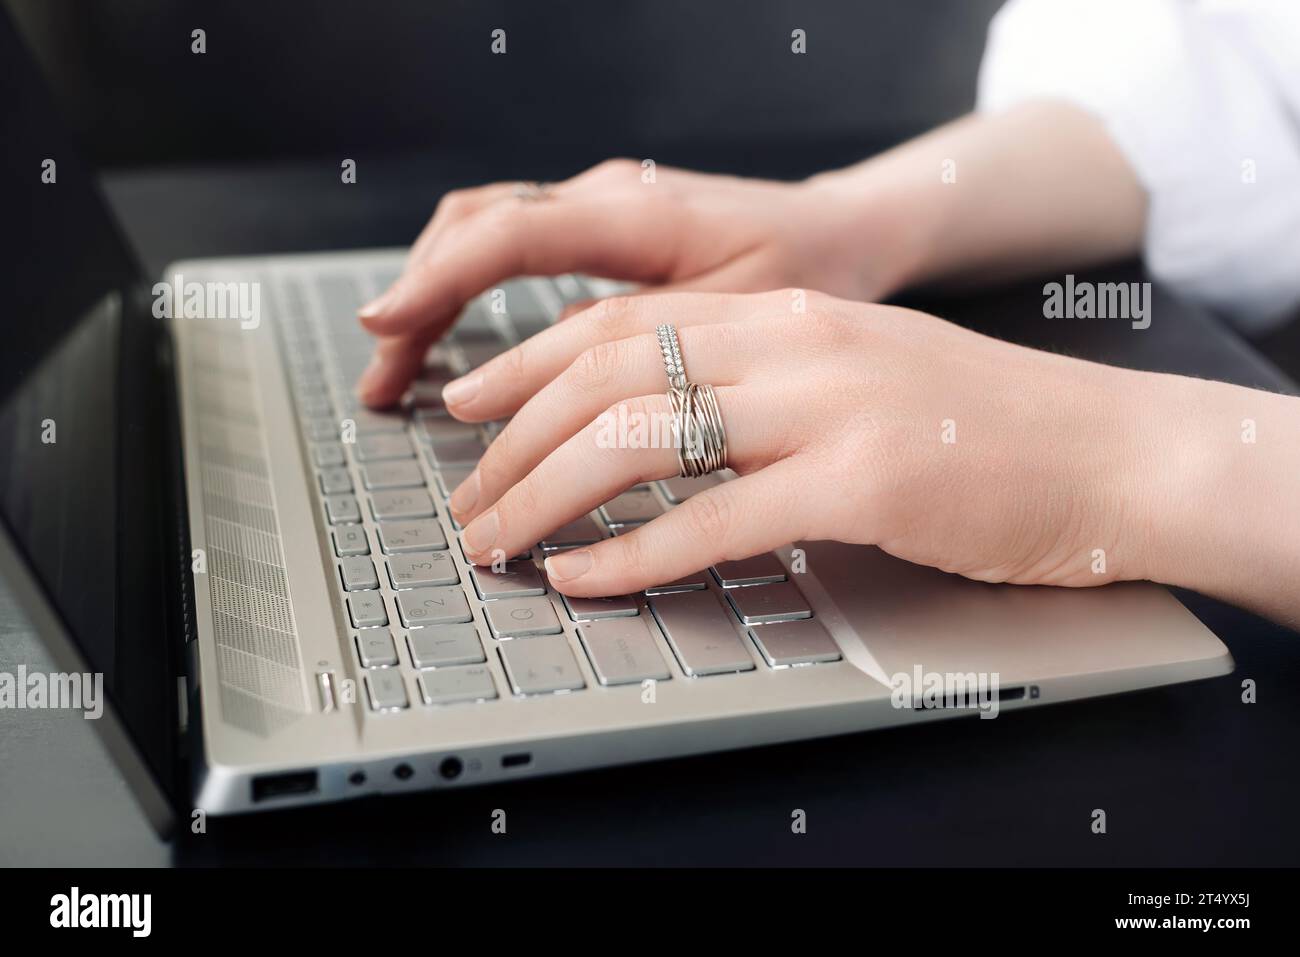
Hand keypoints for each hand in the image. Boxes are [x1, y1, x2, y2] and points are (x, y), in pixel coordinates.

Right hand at [354, 160, 908, 405]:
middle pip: (476, 229)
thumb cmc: (810, 273)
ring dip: (432, 296)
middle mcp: (608, 195)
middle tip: (383, 382)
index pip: (510, 233)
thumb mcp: (742, 319)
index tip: (384, 324)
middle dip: (417, 302)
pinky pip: (510, 243)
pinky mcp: (601, 224)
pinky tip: (452, 341)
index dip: (440, 280)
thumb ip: (651, 338)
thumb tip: (559, 374)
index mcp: (640, 213)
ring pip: (483, 231)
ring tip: (398, 369)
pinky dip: (466, 289)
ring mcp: (600, 204)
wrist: (843, 231)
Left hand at [444, 289, 1165, 597]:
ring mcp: (829, 407)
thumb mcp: (854, 372)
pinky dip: (632, 552)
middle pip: (609, 376)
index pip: (621, 322)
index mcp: (787, 311)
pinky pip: (714, 519)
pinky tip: (585, 576)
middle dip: (516, 442)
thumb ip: (759, 382)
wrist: (1108, 451)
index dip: (527, 363)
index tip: (472, 404)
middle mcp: (796, 342)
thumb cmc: (980, 424)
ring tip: (498, 541)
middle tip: (470, 497)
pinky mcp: (863, 483)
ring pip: (642, 438)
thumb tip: (655, 424)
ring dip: (548, 495)